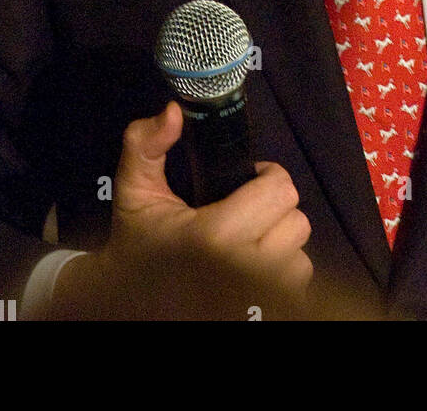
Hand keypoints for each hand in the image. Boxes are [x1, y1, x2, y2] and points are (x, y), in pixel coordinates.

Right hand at [48, 101, 312, 319]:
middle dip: (273, 211)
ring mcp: (256, 301)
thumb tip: (173, 111)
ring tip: (248, 244)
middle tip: (244, 214)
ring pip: (301, 258)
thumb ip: (146, 145)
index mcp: (216, 237)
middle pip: (296, 223)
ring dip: (280, 246)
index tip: (243, 184)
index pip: (280, 191)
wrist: (124, 307)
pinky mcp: (261, 316)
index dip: (265, 178)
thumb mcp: (135, 192)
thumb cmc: (138, 246)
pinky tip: (252, 272)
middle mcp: (244, 272)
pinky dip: (280, 276)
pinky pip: (297, 287)